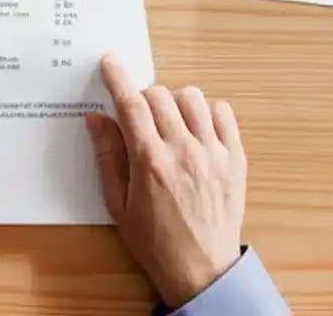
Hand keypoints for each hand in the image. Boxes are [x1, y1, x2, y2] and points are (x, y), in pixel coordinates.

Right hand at [85, 55, 246, 308]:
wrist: (200, 268)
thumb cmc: (155, 241)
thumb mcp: (118, 204)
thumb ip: (108, 157)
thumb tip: (97, 120)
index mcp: (150, 163)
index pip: (131, 105)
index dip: (118, 78)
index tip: (110, 63)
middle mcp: (184, 152)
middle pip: (160, 95)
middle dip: (143, 95)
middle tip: (138, 113)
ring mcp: (214, 153)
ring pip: (193, 97)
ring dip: (175, 100)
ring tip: (169, 121)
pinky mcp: (235, 158)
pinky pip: (224, 113)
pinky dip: (208, 111)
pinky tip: (196, 127)